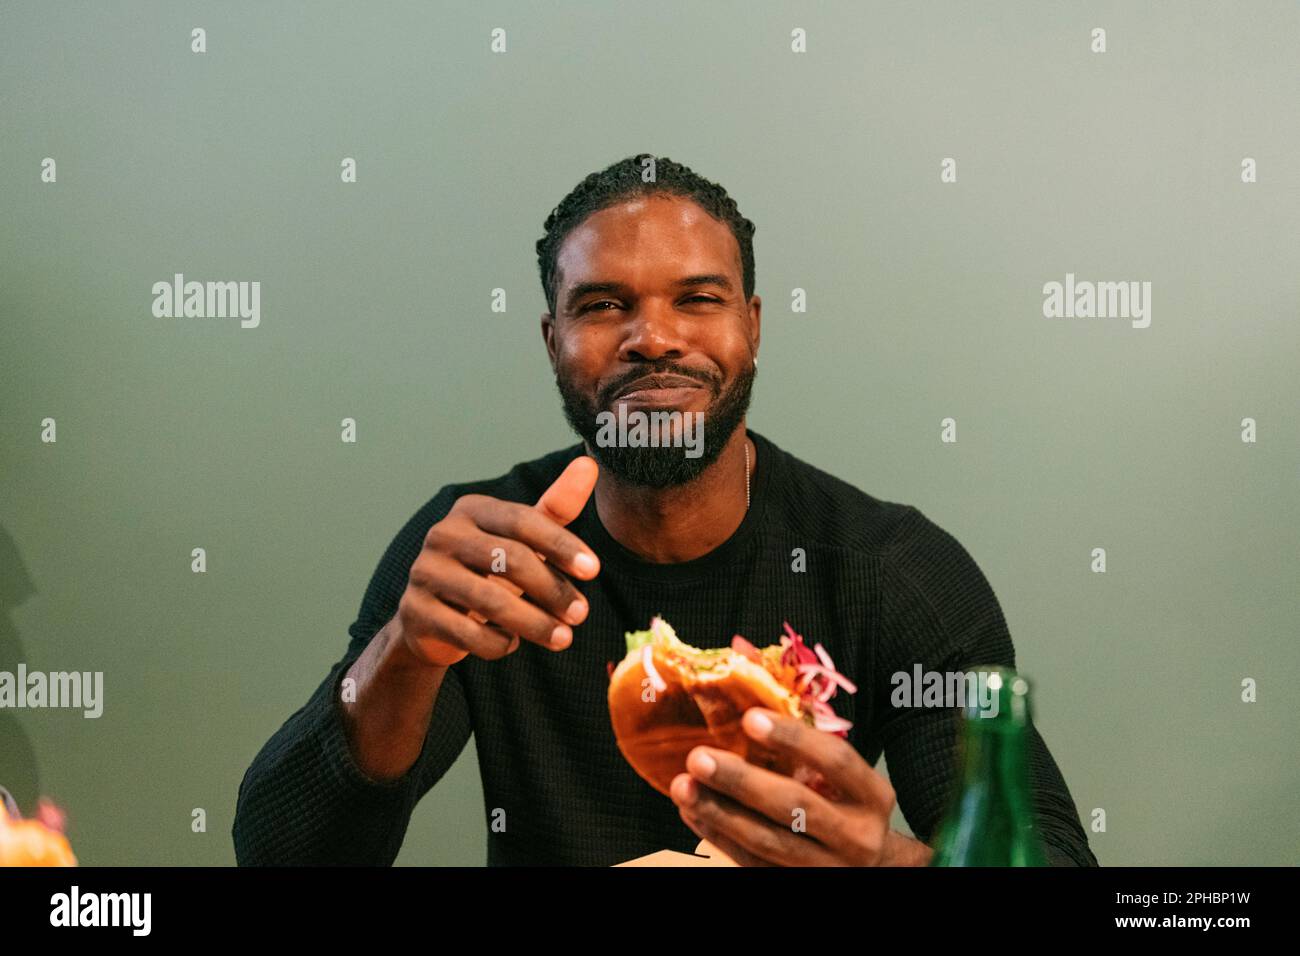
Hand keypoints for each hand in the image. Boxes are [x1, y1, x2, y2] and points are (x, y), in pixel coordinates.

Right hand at [396, 456, 600, 665]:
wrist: (431, 617)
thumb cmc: (488, 571)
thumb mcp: (521, 539)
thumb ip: (555, 508)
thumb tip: (590, 465)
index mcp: (471, 510)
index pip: (523, 520)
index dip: (561, 544)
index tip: (594, 570)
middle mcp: (443, 534)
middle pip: (509, 559)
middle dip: (552, 589)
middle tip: (582, 613)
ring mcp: (425, 573)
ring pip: (489, 600)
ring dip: (534, 623)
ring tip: (564, 638)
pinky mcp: (416, 612)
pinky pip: (467, 633)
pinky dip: (497, 643)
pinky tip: (512, 643)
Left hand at [670, 707, 931, 865]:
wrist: (875, 869)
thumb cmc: (850, 805)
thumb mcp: (848, 775)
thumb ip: (806, 738)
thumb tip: (747, 676)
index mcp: (873, 796)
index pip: (837, 761)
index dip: (794, 739)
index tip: (750, 717)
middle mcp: (856, 835)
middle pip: (795, 806)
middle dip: (742, 781)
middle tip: (698, 758)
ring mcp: (827, 867)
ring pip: (767, 841)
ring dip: (720, 812)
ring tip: (684, 786)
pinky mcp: (796, 884)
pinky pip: (752, 863)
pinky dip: (719, 836)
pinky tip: (693, 812)